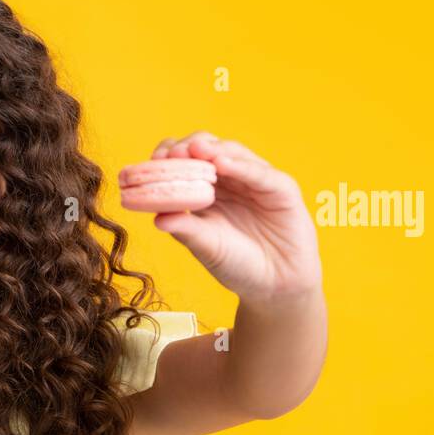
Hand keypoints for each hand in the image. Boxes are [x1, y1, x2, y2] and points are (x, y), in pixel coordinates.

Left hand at [128, 132, 320, 302]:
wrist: (275, 287)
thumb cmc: (238, 265)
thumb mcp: (206, 247)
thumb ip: (186, 230)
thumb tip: (156, 219)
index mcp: (206, 191)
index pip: (185, 163)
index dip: (169, 158)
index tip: (152, 162)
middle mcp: (230, 180)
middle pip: (207, 150)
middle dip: (188, 148)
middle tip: (171, 153)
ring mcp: (255, 181)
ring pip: (234, 154)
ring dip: (213, 150)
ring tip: (195, 150)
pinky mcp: (281, 189)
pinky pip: (260, 174)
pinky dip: (241, 166)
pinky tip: (222, 162)